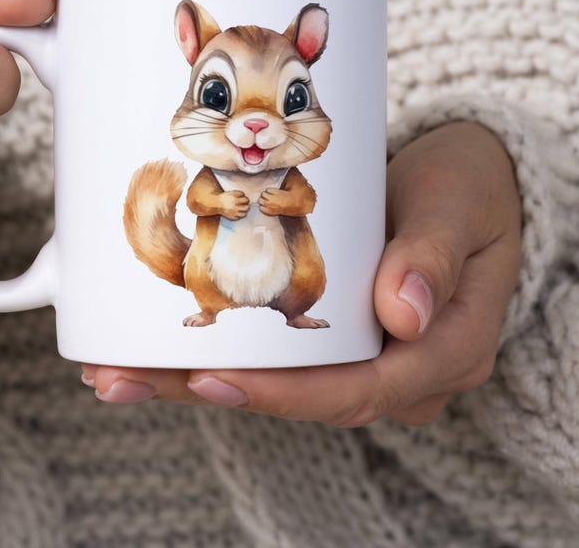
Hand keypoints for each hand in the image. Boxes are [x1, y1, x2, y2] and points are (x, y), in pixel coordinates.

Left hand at [81, 122, 521, 425]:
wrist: (466, 181)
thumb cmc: (468, 185)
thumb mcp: (460, 203)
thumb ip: (436, 253)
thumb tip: (404, 314)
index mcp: (444, 352)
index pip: (357, 391)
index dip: (282, 394)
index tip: (211, 380)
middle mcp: (400, 371)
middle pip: (299, 397)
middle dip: (207, 390)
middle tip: (119, 377)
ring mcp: (365, 357)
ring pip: (275, 383)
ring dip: (189, 379)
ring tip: (109, 369)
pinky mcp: (335, 337)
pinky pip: (271, 357)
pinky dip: (212, 351)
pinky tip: (148, 348)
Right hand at [219, 190, 249, 218]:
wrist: (215, 204)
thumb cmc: (223, 198)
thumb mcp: (230, 192)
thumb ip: (238, 193)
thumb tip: (244, 195)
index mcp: (235, 199)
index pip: (246, 199)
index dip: (245, 198)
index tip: (244, 198)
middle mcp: (235, 206)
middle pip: (246, 207)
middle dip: (246, 205)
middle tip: (245, 204)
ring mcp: (233, 212)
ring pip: (244, 214)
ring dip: (244, 211)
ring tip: (242, 209)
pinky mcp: (231, 217)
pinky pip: (238, 218)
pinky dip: (238, 215)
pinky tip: (236, 213)